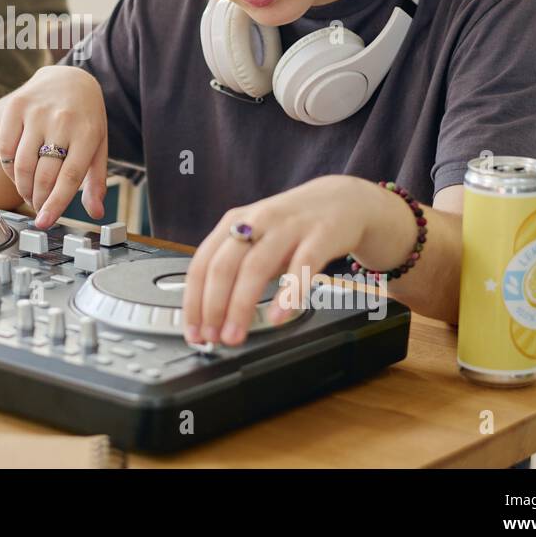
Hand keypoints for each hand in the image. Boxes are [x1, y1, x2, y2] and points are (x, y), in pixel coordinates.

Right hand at [0, 65, 108, 228]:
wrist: (70, 78)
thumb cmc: (86, 118)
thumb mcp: (98, 146)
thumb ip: (96, 181)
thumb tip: (96, 212)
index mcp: (87, 133)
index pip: (69, 177)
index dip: (55, 204)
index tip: (45, 221)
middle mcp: (62, 121)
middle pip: (43, 174)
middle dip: (39, 200)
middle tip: (40, 208)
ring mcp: (36, 112)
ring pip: (21, 165)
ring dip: (23, 188)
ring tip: (30, 194)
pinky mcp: (16, 106)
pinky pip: (4, 148)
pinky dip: (9, 169)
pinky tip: (18, 174)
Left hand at [182, 175, 407, 346]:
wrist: (343, 200)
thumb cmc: (293, 226)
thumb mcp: (256, 239)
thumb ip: (236, 270)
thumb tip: (212, 314)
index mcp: (234, 222)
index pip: (202, 263)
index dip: (194, 300)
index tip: (193, 330)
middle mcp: (256, 221)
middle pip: (224, 266)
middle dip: (213, 307)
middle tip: (213, 337)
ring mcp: (288, 227)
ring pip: (256, 266)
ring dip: (241, 305)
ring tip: (236, 334)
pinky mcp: (320, 235)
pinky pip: (302, 266)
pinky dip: (288, 293)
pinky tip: (279, 315)